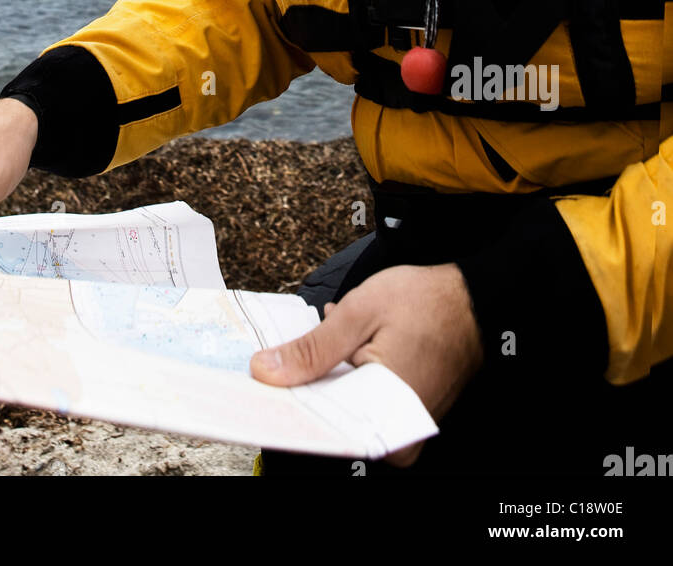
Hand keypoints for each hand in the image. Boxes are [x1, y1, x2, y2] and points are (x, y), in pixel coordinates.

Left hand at [249, 262, 483, 465]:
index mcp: (386, 410)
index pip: (320, 422)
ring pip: (345, 411)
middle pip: (331, 419)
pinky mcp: (404, 419)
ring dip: (329, 378)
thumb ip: (312, 349)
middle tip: (292, 355)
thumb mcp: (359, 314)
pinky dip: (348, 380)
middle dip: (308, 384)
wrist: (471, 301)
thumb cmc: (425, 303)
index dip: (286, 399)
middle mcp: (397, 433)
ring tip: (339, 341)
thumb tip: (267, 371)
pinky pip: (363, 406)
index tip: (262, 382)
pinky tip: (349, 350)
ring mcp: (403, 429)